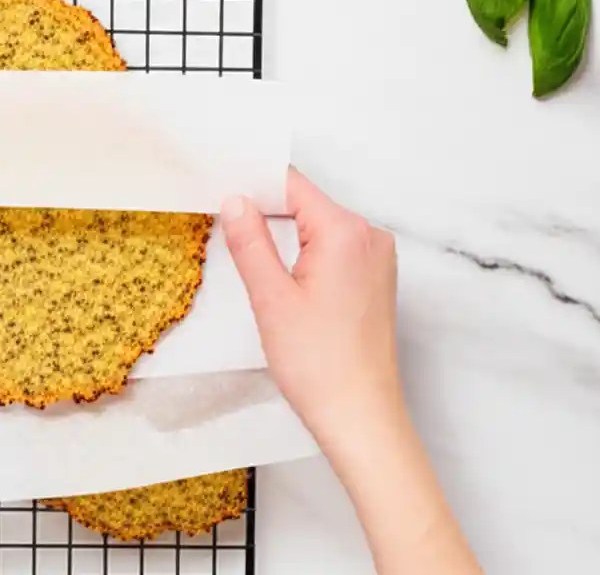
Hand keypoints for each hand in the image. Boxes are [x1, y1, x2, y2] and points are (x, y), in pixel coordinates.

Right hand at [220, 168, 398, 438]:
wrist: (360, 414)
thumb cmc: (319, 363)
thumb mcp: (270, 298)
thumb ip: (250, 242)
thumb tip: (236, 200)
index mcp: (345, 232)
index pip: (293, 186)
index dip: (255, 185)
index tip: (222, 191)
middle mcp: (370, 237)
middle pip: (307, 205)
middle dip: (268, 214)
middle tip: (227, 229)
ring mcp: (377, 259)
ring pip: (320, 229)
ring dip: (286, 238)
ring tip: (252, 260)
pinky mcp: (375, 280)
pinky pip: (335, 250)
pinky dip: (306, 256)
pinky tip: (284, 280)